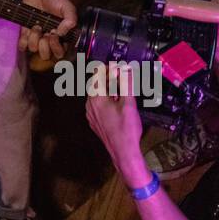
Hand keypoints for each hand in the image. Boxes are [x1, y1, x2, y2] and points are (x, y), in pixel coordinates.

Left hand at [18, 0, 76, 58]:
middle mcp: (49, 39)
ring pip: (33, 49)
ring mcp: (37, 36)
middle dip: (44, 46)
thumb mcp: (68, 8)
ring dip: (34, 38)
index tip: (54, 34)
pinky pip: (22, 45)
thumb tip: (60, 34)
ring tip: (36, 26)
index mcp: (61, 37)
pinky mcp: (25, 32)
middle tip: (45, 33)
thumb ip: (70, 21)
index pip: (60, 54)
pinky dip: (23, 41)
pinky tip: (27, 31)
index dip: (56, 47)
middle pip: (46, 56)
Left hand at [85, 63, 149, 187]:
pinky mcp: (95, 122)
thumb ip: (126, 84)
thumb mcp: (129, 103)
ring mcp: (91, 115)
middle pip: (96, 84)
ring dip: (108, 89)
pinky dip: (106, 100)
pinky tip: (117, 103)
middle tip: (122, 76)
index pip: (98, 75)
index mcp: (96, 98)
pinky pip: (98, 105)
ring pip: (97, 95)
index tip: (119, 66)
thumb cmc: (126, 129)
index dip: (109, 67)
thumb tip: (125, 69)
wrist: (124, 153)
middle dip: (109, 78)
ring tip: (121, 89)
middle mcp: (89, 105)